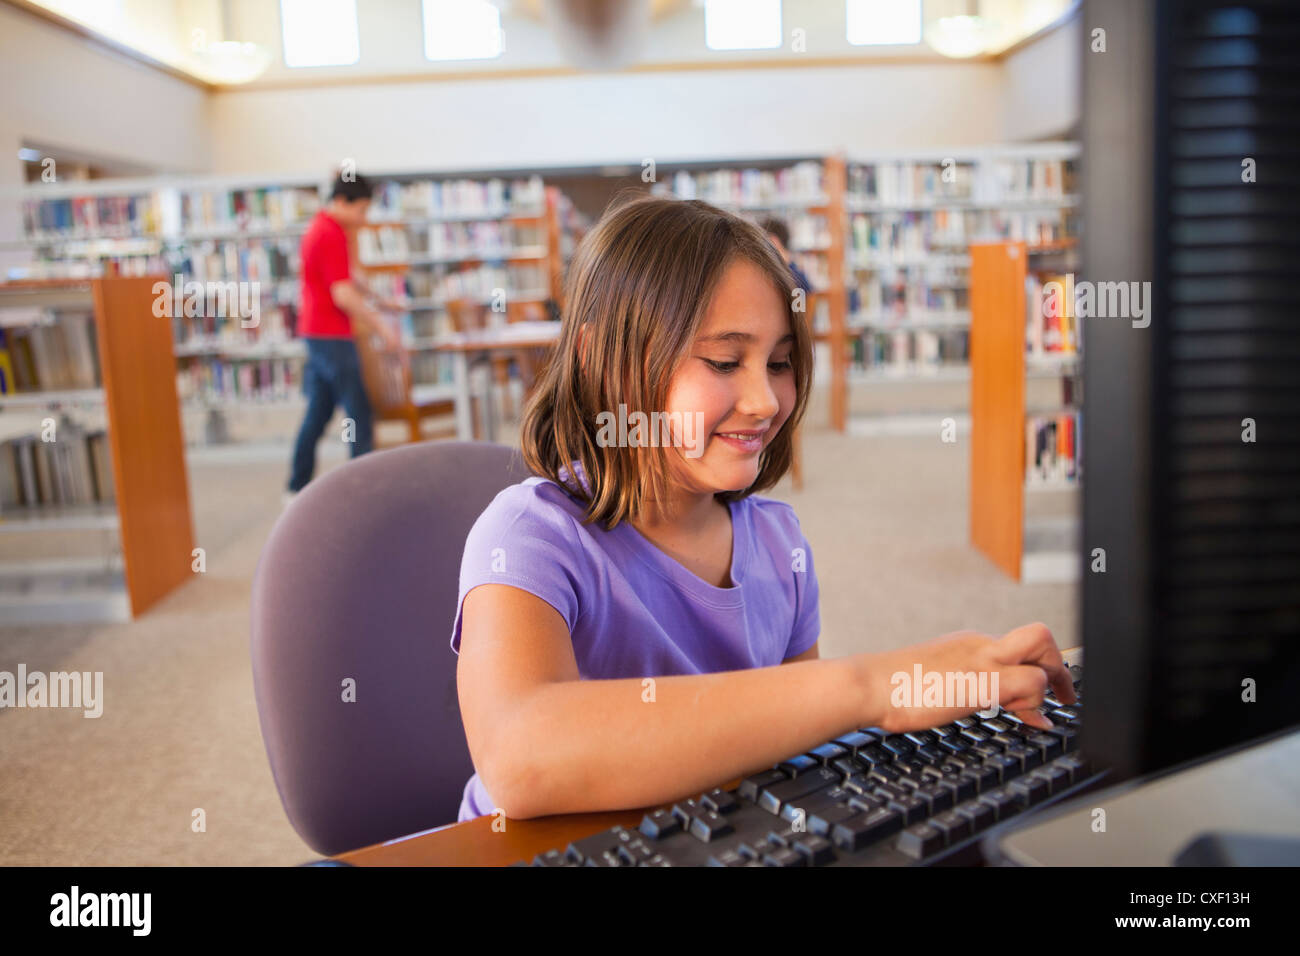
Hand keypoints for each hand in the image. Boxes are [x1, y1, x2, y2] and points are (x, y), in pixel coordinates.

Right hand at [859, 622, 1075, 735]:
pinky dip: (1037, 702)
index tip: (1038, 692)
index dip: (1035, 665)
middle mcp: (979, 644)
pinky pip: (1031, 682)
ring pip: (1042, 648)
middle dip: (1058, 666)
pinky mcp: (984, 680)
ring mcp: (982, 659)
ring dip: (1052, 681)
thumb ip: (951, 685)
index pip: (1015, 646)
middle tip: (1064, 696)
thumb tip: (955, 700)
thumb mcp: (928, 680)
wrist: (869, 685)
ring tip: (1040, 712)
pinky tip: (1029, 721)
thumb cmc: (889, 688)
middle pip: (1037, 636)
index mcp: (966, 645)